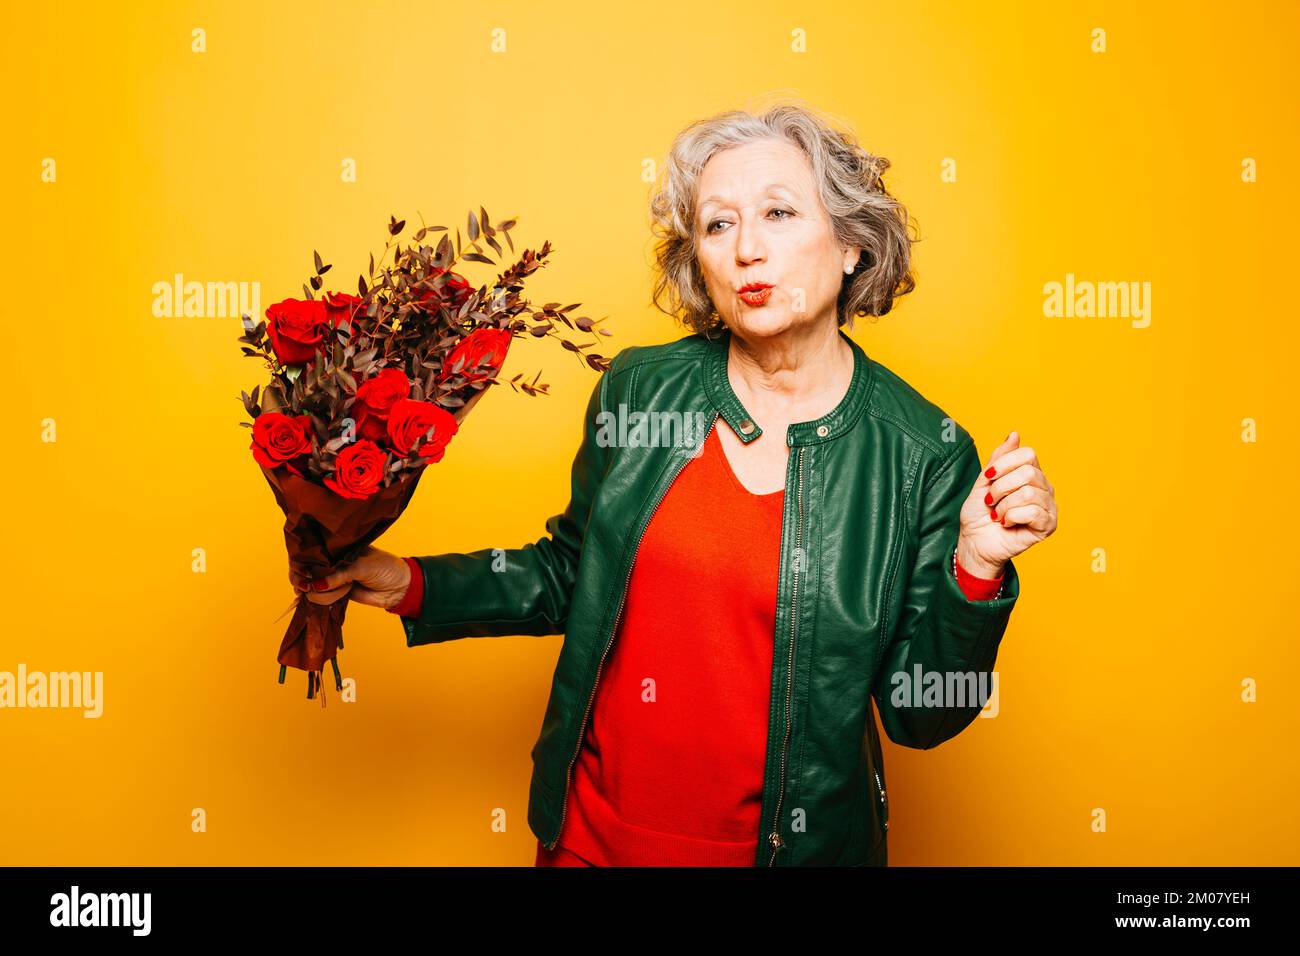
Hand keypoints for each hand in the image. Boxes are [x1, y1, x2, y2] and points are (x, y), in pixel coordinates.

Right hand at [289, 546, 411, 610]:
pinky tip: (303, 598)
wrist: (400, 588)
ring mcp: (336, 576)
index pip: (318, 548)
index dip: (305, 555)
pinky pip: (322, 595)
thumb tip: (316, 585)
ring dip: (303, 585)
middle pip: (311, 564)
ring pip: (313, 580)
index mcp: (342, 547)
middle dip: (300, 571)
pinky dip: (312, 597)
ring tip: (301, 590)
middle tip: (300, 581)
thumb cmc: (385, 568)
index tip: (298, 564)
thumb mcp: (362, 566)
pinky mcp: (338, 592)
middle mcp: (336, 560)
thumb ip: (340, 574)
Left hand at [955, 431, 1057, 577]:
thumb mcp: (984, 481)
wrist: (974, 541)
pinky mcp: (1048, 525)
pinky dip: (1012, 517)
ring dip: (1004, 505)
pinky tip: (1006, 523)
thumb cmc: (979, 513)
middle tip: (990, 501)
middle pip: (1029, 472)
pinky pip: (1033, 512)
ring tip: (997, 514)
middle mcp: (1044, 487)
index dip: (1004, 463)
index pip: (1027, 454)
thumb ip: (999, 459)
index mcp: (1031, 474)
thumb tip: (1015, 434)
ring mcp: (1048, 506)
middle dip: (1001, 487)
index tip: (987, 477)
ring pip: (1029, 493)